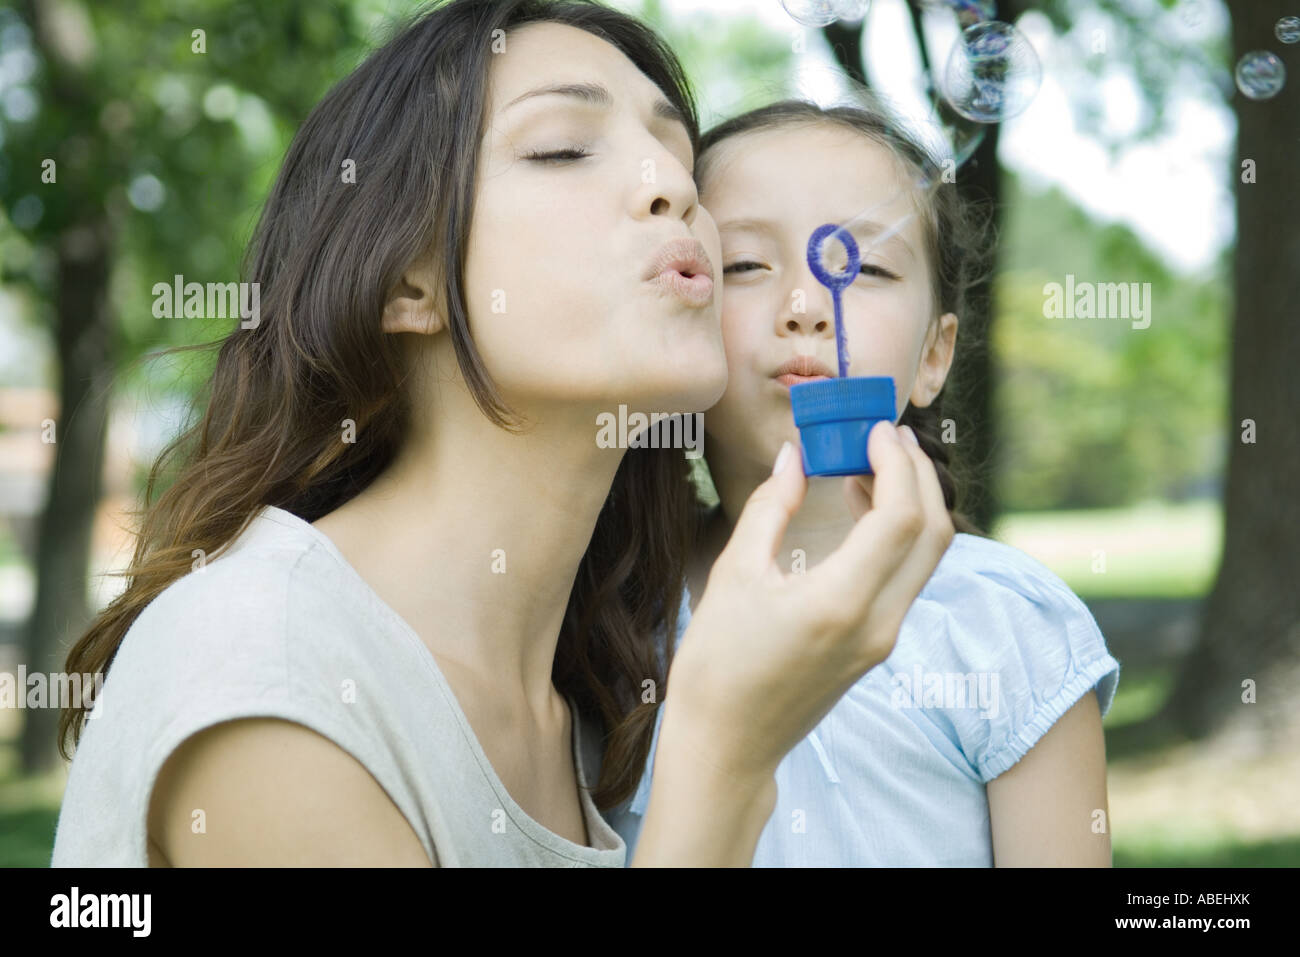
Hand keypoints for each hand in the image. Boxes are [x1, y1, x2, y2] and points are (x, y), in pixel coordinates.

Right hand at [666, 422, 954, 783]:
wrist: (727, 745)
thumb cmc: (717, 664)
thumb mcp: (735, 575)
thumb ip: (768, 509)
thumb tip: (794, 457)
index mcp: (841, 604)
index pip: (901, 518)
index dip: (896, 464)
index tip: (872, 429)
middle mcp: (877, 624)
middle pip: (934, 534)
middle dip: (919, 475)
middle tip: (885, 434)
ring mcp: (883, 639)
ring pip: (928, 557)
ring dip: (913, 503)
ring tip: (872, 462)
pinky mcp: (876, 645)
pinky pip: (907, 578)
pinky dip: (898, 534)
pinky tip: (861, 509)